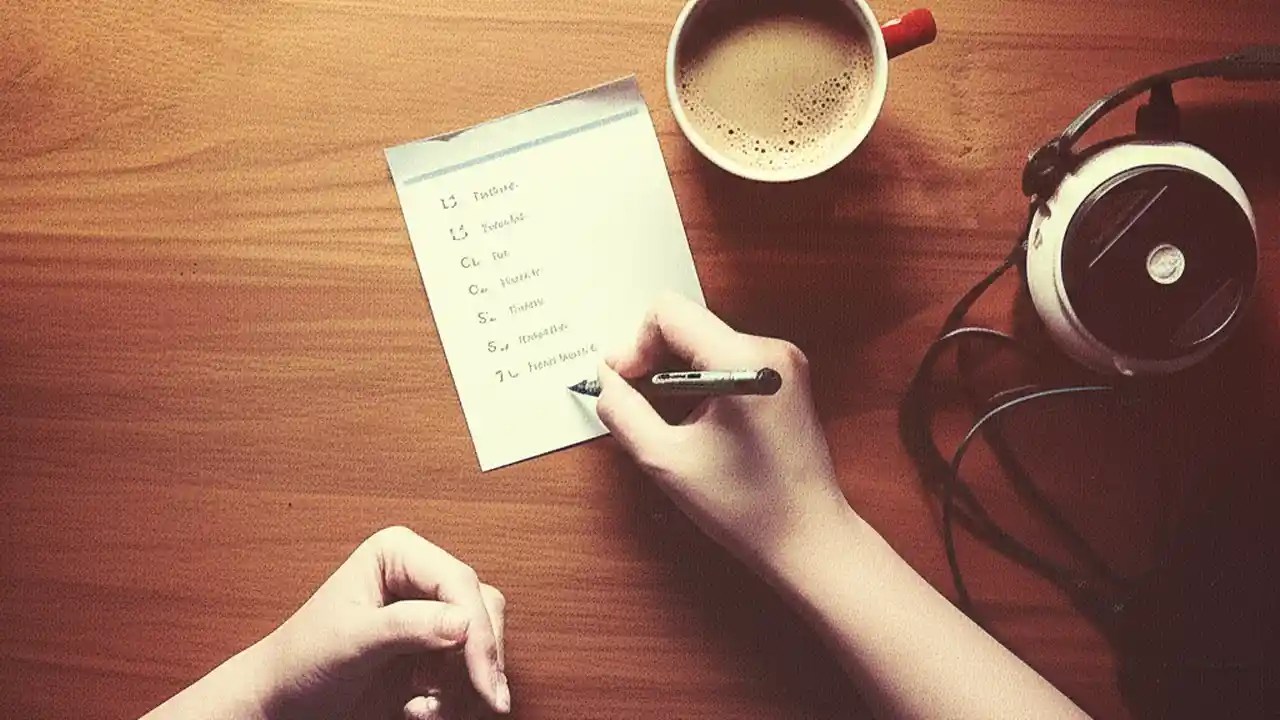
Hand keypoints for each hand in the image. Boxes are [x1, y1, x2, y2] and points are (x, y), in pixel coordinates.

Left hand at [260, 526, 509, 719]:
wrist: (283, 701)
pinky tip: (421, 709)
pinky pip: (469, 665)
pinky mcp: (432, 645)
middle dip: (478, 659)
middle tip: (482, 700)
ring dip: (467, 681)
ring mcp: (428, 611)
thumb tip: (463, 622)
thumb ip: (406, 626)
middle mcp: (419, 576)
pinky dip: (457, 694)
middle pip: (481, 608)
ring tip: (427, 709)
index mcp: (397, 554)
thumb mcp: (350, 640)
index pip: (457, 583)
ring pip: (482, 638)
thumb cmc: (301, 661)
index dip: (478, 632)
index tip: (483, 681)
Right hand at [595, 293, 853, 575]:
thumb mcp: (667, 460)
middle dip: (652, 358)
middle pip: (688, 325)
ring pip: (705, 342)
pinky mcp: (786, 379)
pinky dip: (699, 381)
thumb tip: (606, 380)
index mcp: (744, 360)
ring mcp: (784, 363)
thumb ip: (624, 412)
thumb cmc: (748, 508)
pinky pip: (727, 360)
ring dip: (675, 372)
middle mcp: (770, 350)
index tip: (623, 381)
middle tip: (633, 400)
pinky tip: (693, 420)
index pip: (669, 313)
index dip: (634, 344)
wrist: (808, 539)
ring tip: (665, 418)